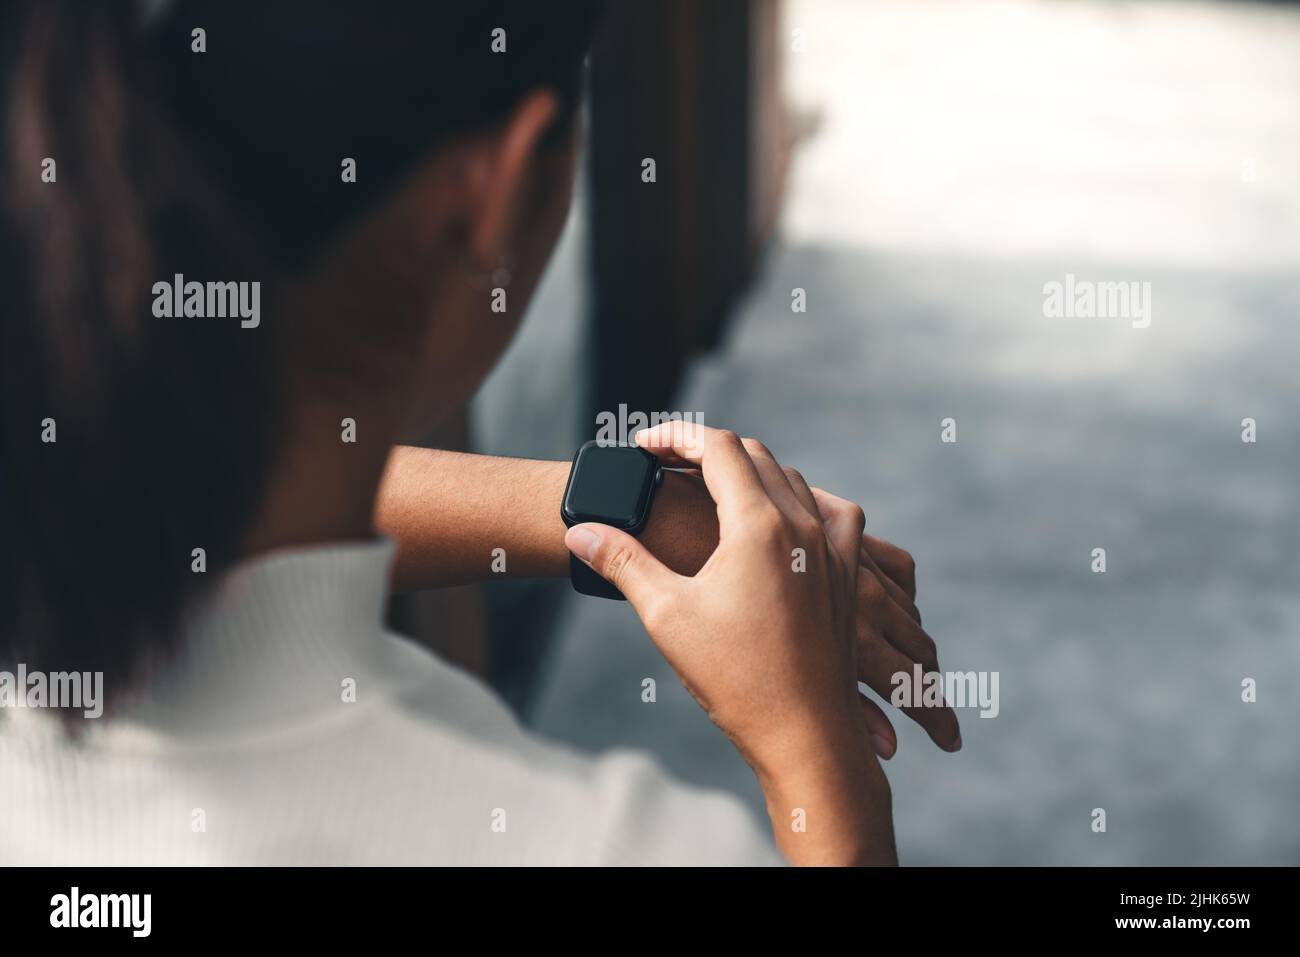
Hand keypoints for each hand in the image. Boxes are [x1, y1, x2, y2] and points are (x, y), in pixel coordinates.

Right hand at [635, 434, 962, 757]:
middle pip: (755, 455)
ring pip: (793, 479)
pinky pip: (834, 511)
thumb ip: (622, 562)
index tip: (642, 446)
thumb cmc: (736, 679)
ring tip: (714, 486)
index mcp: (760, 524)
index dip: (676, 437)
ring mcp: (834, 548)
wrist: (807, 736)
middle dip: (707, 450)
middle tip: (666, 465)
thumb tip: (578, 532)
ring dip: (751, 470)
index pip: (718, 447)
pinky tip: (790, 515)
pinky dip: (803, 497)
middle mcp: (804, 524)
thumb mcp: (667, 616)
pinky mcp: (849, 575)